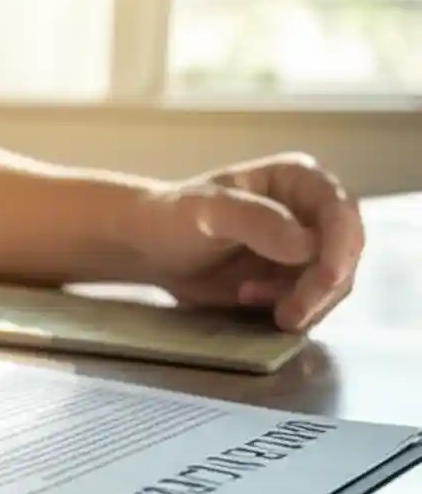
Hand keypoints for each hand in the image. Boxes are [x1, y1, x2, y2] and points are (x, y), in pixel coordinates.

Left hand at [125, 152, 362, 332]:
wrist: (149, 247)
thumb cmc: (172, 217)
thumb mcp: (206, 211)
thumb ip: (256, 221)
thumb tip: (307, 245)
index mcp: (297, 180)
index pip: (340, 212)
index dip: (341, 247)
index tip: (326, 279)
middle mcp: (310, 211)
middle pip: (344, 253)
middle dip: (322, 287)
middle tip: (287, 313)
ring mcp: (305, 246)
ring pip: (333, 283)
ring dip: (304, 302)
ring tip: (249, 297)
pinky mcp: (292, 278)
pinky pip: (312, 301)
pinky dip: (290, 309)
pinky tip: (248, 300)